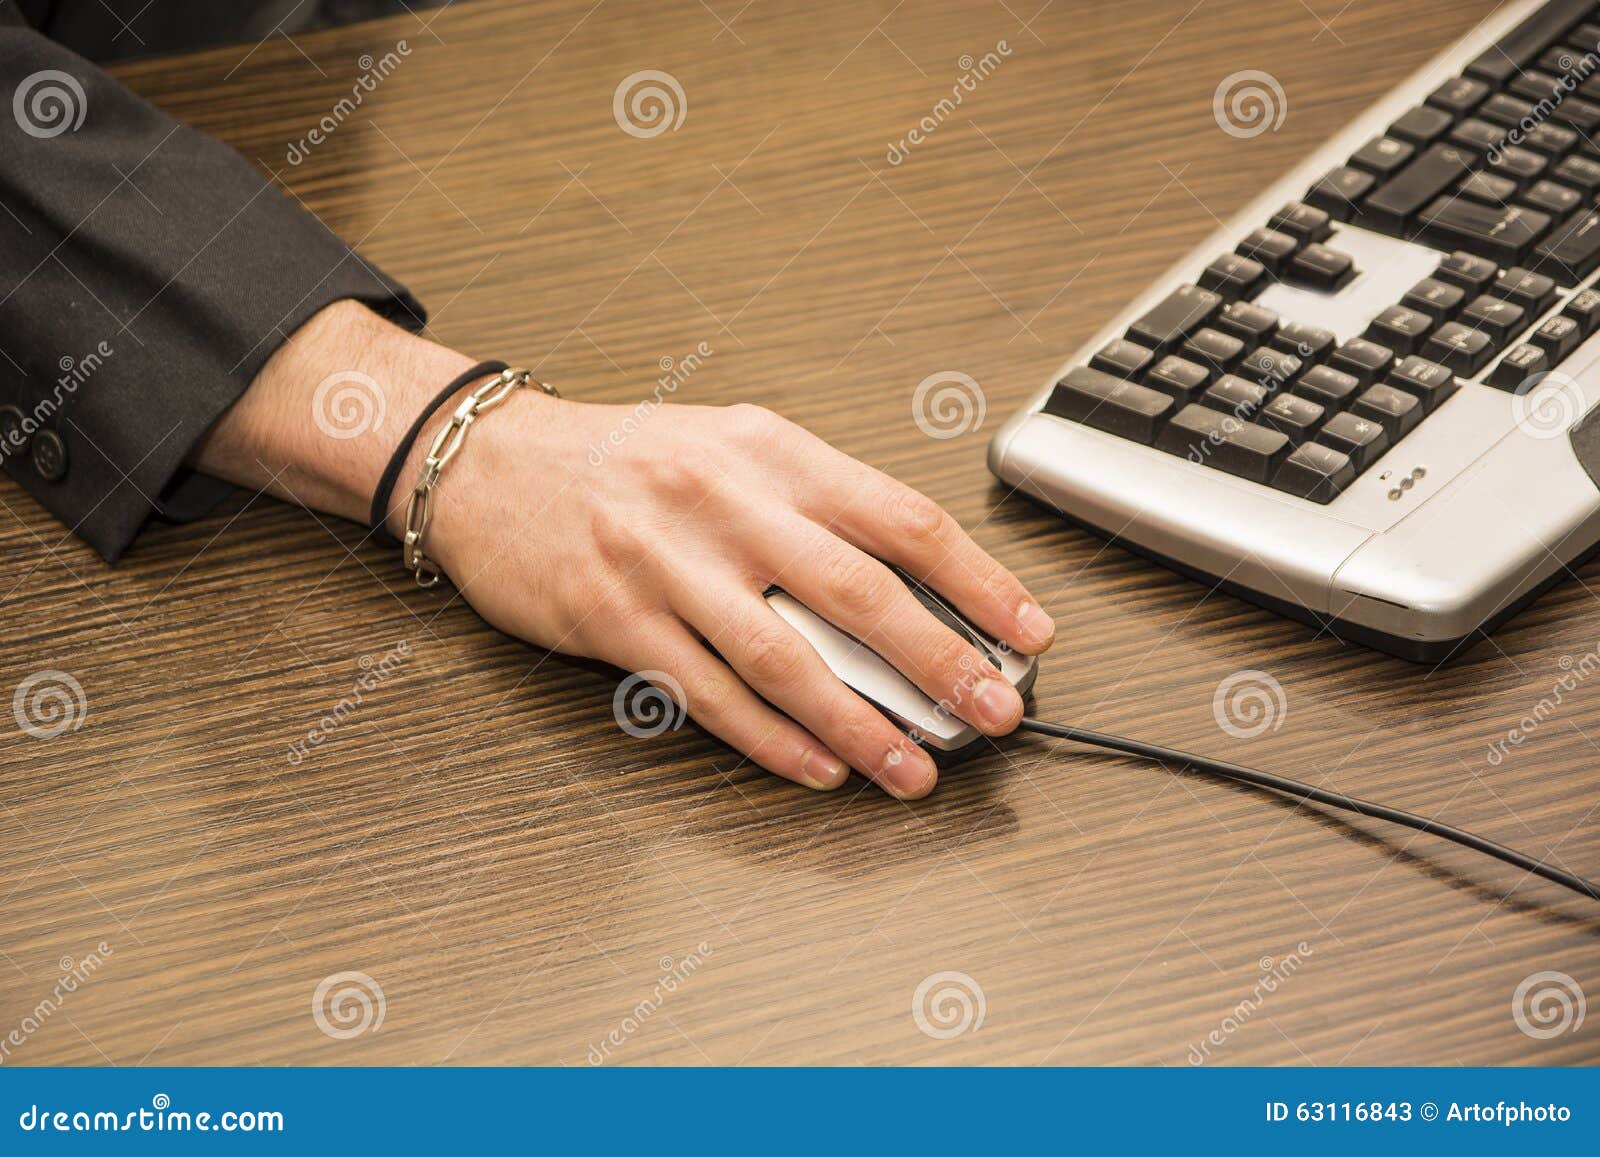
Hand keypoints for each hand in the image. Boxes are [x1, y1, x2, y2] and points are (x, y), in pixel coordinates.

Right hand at [195, 302, 1054, 798]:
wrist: (495, 463)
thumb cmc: (628, 463)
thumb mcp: (733, 448)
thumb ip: (817, 503)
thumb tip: (919, 583)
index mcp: (771, 451)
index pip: (902, 517)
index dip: (978, 580)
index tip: (1028, 632)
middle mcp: (726, 502)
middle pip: (858, 593)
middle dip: (940, 662)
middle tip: (993, 714)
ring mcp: (667, 563)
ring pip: (786, 659)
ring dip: (860, 725)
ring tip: (912, 770)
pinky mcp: (616, 620)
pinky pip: (709, 694)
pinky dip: (772, 740)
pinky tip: (817, 769)